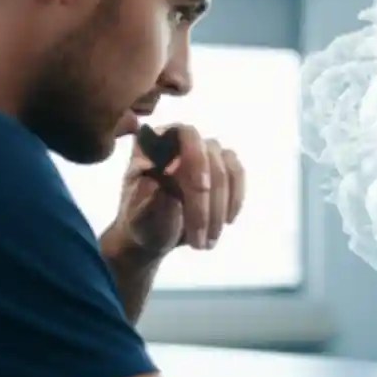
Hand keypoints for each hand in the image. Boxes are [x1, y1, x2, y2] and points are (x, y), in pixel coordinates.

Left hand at [109, 124, 244, 260]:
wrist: (157, 233)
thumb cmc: (142, 221)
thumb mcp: (139, 216)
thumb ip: (149, 200)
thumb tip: (161, 186)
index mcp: (154, 143)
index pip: (180, 135)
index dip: (192, 158)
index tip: (198, 190)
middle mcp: (183, 139)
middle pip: (206, 156)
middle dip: (204, 200)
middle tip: (198, 238)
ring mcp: (206, 151)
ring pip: (225, 169)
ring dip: (219, 207)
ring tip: (207, 241)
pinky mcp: (224, 166)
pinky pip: (237, 175)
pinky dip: (235, 199)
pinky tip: (227, 221)